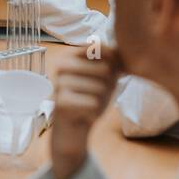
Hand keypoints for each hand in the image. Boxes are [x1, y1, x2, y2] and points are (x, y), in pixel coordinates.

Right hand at [50, 45, 122, 178]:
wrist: (73, 130)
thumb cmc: (90, 100)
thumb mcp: (104, 79)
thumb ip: (112, 62)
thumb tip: (118, 51)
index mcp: (71, 56)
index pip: (99, 48)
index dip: (113, 63)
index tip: (110, 76)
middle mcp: (62, 65)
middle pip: (104, 69)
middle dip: (107, 86)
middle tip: (95, 96)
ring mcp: (59, 82)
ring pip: (99, 87)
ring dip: (100, 100)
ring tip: (89, 105)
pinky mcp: (60, 101)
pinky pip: (92, 103)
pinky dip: (94, 112)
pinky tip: (84, 114)